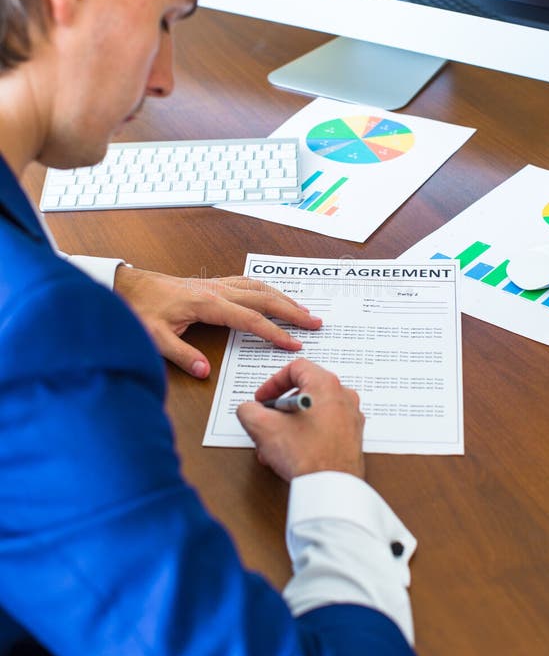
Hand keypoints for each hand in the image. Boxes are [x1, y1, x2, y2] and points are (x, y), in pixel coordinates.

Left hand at [113, 266, 321, 377]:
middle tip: (315, 322)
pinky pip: (247, 283)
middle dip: (291, 311)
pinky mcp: (211, 283)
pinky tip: (273, 294)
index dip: (275, 332)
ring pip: (258, 287)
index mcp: (208, 303)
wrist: (126, 287)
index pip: (250, 319)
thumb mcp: (154, 337)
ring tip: (303, 309)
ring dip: (283, 297)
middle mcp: (217, 290)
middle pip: (263, 298)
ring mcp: (215, 284)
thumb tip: (204, 372)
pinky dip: (266, 289)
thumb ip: (181, 355)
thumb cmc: (140, 310)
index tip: (295, 344)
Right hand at [236, 358, 364, 481]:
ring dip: (290, 424)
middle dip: (280, 408)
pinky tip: (292, 453)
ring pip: (314, 411)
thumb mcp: (263, 428)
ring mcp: (351, 418)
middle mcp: (343, 397)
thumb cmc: (307, 456)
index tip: (263, 399)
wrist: (331, 489)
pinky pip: (325, 426)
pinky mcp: (353, 437)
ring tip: (276, 445)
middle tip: (268, 421)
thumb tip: (249, 410)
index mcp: (326, 385)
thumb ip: (248, 410)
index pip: (296, 368)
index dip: (272, 382)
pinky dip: (307, 434)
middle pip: (305, 390)